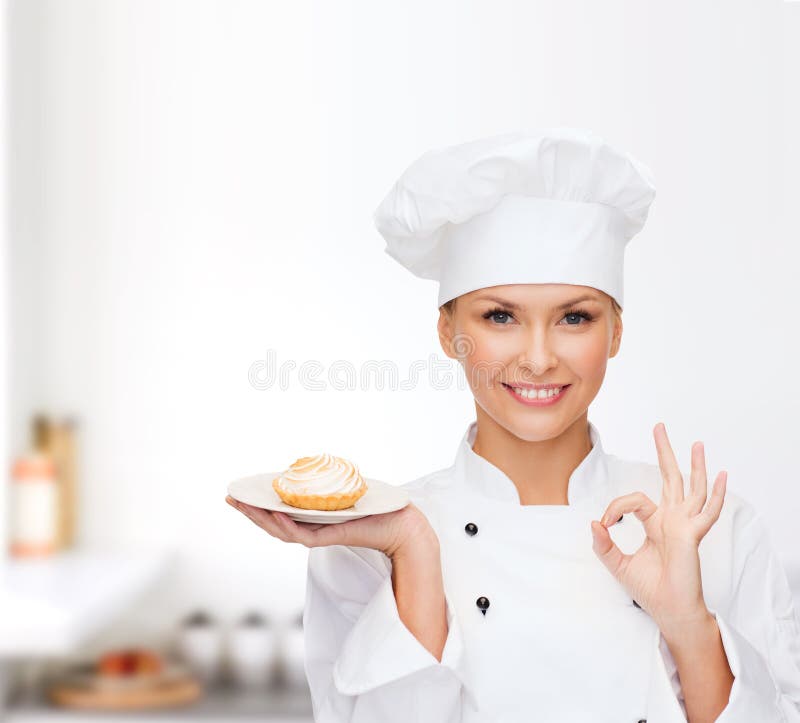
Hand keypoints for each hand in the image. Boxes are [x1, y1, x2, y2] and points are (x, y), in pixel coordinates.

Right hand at [225, 496, 435, 558]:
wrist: (401, 523)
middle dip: (249, 512)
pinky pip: (303, 535)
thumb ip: (328, 481)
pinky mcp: (331, 537)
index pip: (276, 514)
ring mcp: (320, 534)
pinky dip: (287, 525)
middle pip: (272, 523)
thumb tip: (313, 462)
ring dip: (261, 518)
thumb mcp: (345, 488)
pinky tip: (275, 514)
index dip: (255, 506)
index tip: (235, 495)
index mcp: (312, 519)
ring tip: (244, 506)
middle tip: (229, 498)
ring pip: (282, 531)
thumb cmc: (377, 506)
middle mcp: (312, 528)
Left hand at [590, 422, 727, 633]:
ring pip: (692, 488)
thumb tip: (592, 522)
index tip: (604, 524)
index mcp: (656, 523)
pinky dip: (717, 495)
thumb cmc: (650, 589)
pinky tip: (722, 476)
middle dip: (664, 452)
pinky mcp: (692, 536)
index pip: (635, 499)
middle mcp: (672, 520)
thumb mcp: (617, 563)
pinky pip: (707, 513)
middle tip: (659, 427)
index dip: (616, 507)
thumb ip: (603, 544)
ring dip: (694, 465)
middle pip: (670, 478)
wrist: (668, 611)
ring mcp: (685, 526)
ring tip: (696, 443)